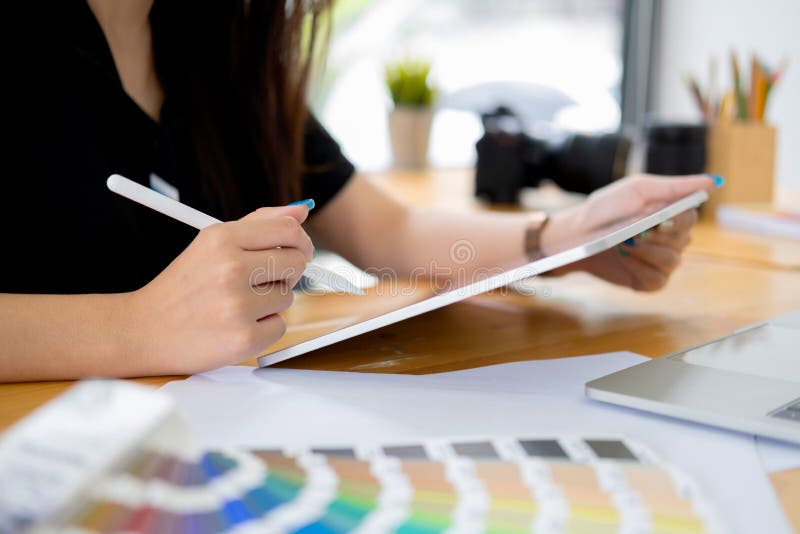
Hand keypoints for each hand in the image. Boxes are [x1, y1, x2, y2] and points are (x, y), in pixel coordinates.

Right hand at [125, 204, 313, 374]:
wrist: (142, 330)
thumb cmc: (184, 286)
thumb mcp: (212, 244)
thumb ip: (259, 223)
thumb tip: (302, 209)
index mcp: (222, 238)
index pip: (288, 229)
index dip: (300, 240)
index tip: (299, 250)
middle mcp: (230, 268)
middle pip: (296, 262)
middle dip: (286, 272)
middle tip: (261, 280)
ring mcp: (237, 305)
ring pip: (288, 297)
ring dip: (270, 302)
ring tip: (236, 304)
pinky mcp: (244, 338)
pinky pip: (280, 327)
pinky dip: (264, 328)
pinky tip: (235, 326)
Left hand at [540, 174, 715, 290]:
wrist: (577, 237)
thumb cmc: (604, 210)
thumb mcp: (638, 190)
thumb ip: (675, 187)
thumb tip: (712, 182)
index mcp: (669, 214)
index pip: (690, 217)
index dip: (679, 220)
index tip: (661, 220)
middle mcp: (670, 238)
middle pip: (684, 240)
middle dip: (657, 236)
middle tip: (633, 232)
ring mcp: (660, 261)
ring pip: (672, 260)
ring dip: (647, 252)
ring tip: (623, 244)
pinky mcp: (648, 281)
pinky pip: (658, 279)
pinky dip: (640, 269)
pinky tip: (624, 259)